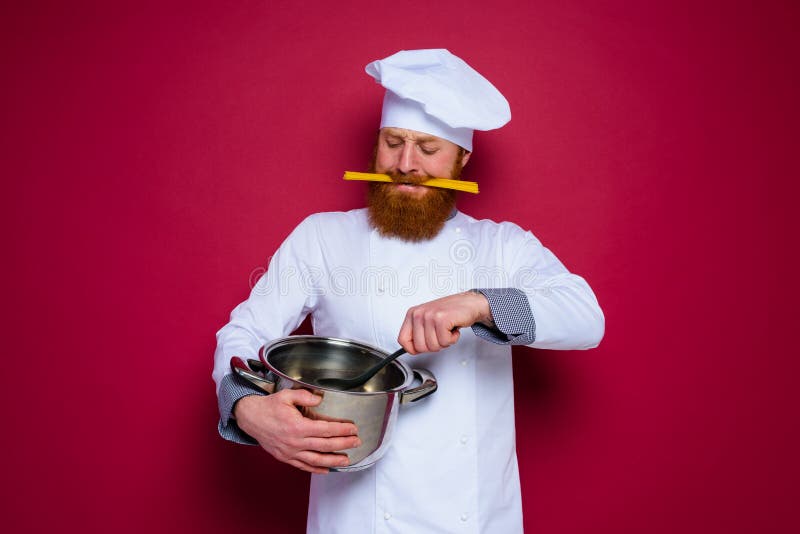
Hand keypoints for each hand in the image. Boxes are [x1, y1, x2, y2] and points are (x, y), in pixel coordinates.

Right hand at [233, 389, 360, 473]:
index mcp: (297, 426)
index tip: (353, 429)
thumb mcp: (286, 395)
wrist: (250, 418)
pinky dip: (315, 469)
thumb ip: (305, 396)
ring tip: (346, 460)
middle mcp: (295, 442)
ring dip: (333, 461)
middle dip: (343, 444)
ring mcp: (290, 452)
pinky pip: (303, 466)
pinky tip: (326, 469)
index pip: (326, 429)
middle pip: (324, 445)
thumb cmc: (269, 406)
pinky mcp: (285, 457)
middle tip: (356, 442)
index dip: (342, 430)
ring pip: (316, 460)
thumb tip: (320, 399)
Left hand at [398, 291, 493, 354]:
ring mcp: (429, 316)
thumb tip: (411, 349)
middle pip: (419, 347)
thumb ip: (417, 333)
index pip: (402, 340)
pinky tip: (453, 328)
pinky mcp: (441, 319)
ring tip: (447, 329)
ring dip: (444, 341)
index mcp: (412, 314)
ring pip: (433, 346)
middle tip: (441, 335)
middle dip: (433, 346)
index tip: (423, 346)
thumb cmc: (449, 312)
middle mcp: (419, 314)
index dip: (413, 349)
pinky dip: (452, 339)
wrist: (468, 303)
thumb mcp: (427, 320)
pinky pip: (444, 341)